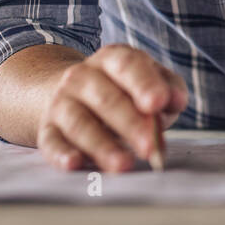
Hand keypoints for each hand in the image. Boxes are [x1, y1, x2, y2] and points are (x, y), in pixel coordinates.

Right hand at [37, 44, 187, 171]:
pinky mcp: (48, 130)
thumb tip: (176, 101)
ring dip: (102, 145)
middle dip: (130, 123)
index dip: (143, 83)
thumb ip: (169, 89)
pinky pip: (51, 142)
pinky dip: (62, 154)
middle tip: (150, 147)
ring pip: (80, 123)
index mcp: (113, 59)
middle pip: (105, 99)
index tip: (158, 103)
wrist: (74, 95)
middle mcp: (82, 77)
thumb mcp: (151, 83)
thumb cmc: (126, 92)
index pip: (127, 65)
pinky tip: (76, 164)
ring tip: (124, 165)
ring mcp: (62, 103)